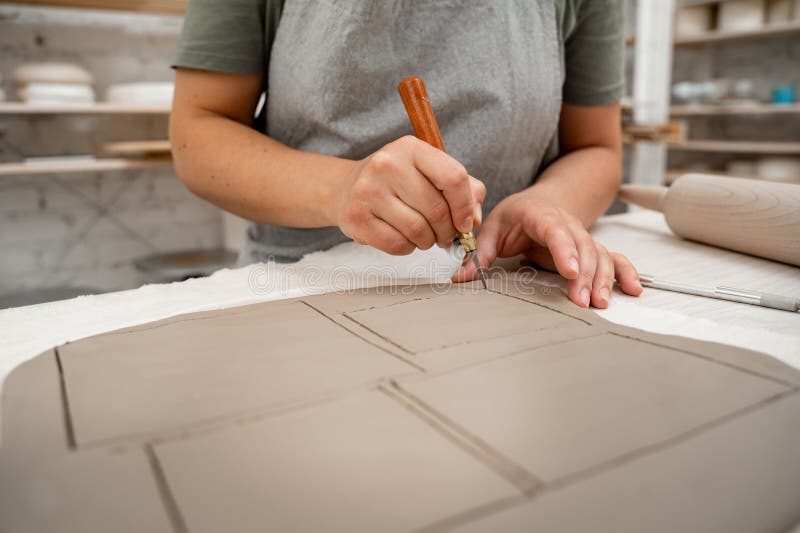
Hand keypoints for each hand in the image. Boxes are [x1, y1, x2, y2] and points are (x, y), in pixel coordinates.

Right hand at [332, 136, 485, 254]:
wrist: (346, 188)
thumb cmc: (396, 181)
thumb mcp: (428, 171)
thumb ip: (463, 189)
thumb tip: (474, 218)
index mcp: (411, 148)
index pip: (454, 177)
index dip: (466, 206)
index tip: (466, 222)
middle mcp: (387, 165)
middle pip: (437, 210)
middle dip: (448, 231)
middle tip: (446, 236)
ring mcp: (368, 191)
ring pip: (418, 230)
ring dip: (428, 241)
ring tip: (425, 236)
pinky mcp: (356, 218)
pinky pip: (397, 244)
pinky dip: (408, 248)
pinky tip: (405, 239)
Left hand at [452, 191, 642, 307]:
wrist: (540, 202)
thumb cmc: (515, 216)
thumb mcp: (492, 227)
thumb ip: (479, 253)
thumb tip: (461, 279)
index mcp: (540, 215)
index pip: (555, 230)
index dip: (564, 249)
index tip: (569, 271)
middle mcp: (567, 225)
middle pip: (582, 247)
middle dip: (584, 275)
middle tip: (581, 301)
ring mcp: (583, 237)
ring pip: (600, 255)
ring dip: (602, 279)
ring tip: (599, 303)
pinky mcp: (592, 250)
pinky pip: (613, 259)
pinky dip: (625, 273)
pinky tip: (632, 291)